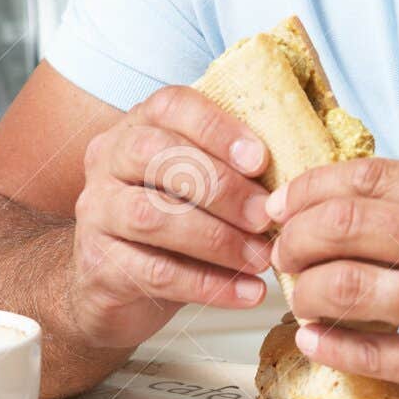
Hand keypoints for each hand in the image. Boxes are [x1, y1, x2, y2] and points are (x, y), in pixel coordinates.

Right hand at [68, 86, 273, 346]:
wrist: (110, 286)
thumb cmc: (170, 224)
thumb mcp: (194, 185)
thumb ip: (232, 169)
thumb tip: (302, 172)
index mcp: (137, 127)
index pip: (169, 106)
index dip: (217, 128)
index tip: (260, 159)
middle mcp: (108, 161)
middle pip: (155, 157)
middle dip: (220, 187)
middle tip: (265, 216)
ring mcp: (95, 213)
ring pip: (151, 217)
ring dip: (216, 239)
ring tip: (260, 259)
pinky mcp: (97, 265)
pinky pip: (153, 273)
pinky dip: (207, 285)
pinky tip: (246, 293)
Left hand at [266, 157, 398, 398]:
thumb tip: (358, 194)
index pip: (365, 177)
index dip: (309, 189)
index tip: (285, 205)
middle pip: (341, 224)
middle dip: (292, 238)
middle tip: (281, 253)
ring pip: (342, 287)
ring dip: (302, 292)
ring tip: (299, 298)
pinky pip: (367, 353)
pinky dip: (327, 345)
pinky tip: (315, 340)